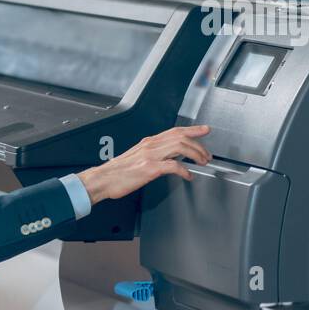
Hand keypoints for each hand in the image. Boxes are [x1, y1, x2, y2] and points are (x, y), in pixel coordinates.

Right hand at [77, 125, 210, 204]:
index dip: (192, 129)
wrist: (102, 180)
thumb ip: (151, 155)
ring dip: (195, 154)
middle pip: (181, 137)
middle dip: (199, 145)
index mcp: (148, 143)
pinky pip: (173, 166)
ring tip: (201, 162)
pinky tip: (188, 176)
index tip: (204, 130)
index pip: (174, 131)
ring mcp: (150, 156)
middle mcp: (150, 146)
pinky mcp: (149, 169)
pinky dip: (185, 171)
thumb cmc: (116, 172)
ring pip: (180, 147)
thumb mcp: (135, 157)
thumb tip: (166, 159)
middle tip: (207, 154)